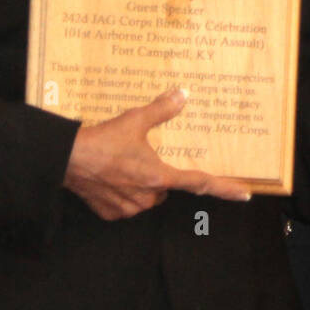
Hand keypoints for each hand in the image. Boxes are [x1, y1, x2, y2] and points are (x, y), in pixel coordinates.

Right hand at [63, 87, 251, 219]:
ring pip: (147, 196)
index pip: (201, 183)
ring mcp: (129, 208)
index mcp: (159, 176)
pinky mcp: (112, 214)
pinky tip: (110, 176)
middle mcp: (148, 197)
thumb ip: (162, 109)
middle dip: (159, 173)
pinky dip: (122, 192)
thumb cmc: (102, 141)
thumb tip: (182, 95)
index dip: (225, 188)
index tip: (244, 193)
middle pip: (167, 186)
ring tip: (122, 163)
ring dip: (141, 183)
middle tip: (141, 155)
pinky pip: (127, 204)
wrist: (65, 159)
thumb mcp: (135, 119)